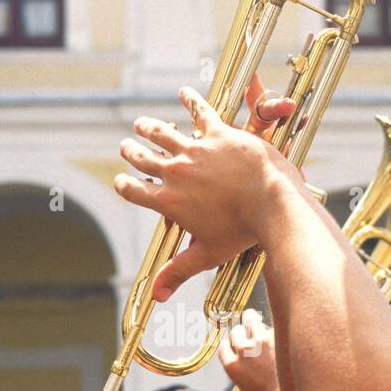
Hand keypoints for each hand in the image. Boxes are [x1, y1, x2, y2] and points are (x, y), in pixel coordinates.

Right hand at [114, 85, 297, 298]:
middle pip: (143, 159)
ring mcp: (195, 150)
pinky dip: (190, 101)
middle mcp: (176, 173)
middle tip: (125, 148)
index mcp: (169, 201)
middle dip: (131, 153)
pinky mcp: (218, 133)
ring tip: (141, 124)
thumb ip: (178, 271)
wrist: (270, 204)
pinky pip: (200, 112)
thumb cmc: (241, 233)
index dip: (124, 186)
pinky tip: (183, 93)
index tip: (120, 181)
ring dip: (148, 127)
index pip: (135, 192)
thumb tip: (155, 297)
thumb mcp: (206, 254)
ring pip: (162, 133)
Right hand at [218, 309, 278, 390]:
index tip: (234, 344)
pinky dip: (273, 324)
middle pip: (235, 332)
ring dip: (250, 318)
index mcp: (232, 367)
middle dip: (239, 331)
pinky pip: (271, 323)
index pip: (223, 348)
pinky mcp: (276, 336)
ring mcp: (259, 342)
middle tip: (244, 330)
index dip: (228, 345)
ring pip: (249, 321)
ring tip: (251, 316)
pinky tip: (277, 322)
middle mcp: (242, 352)